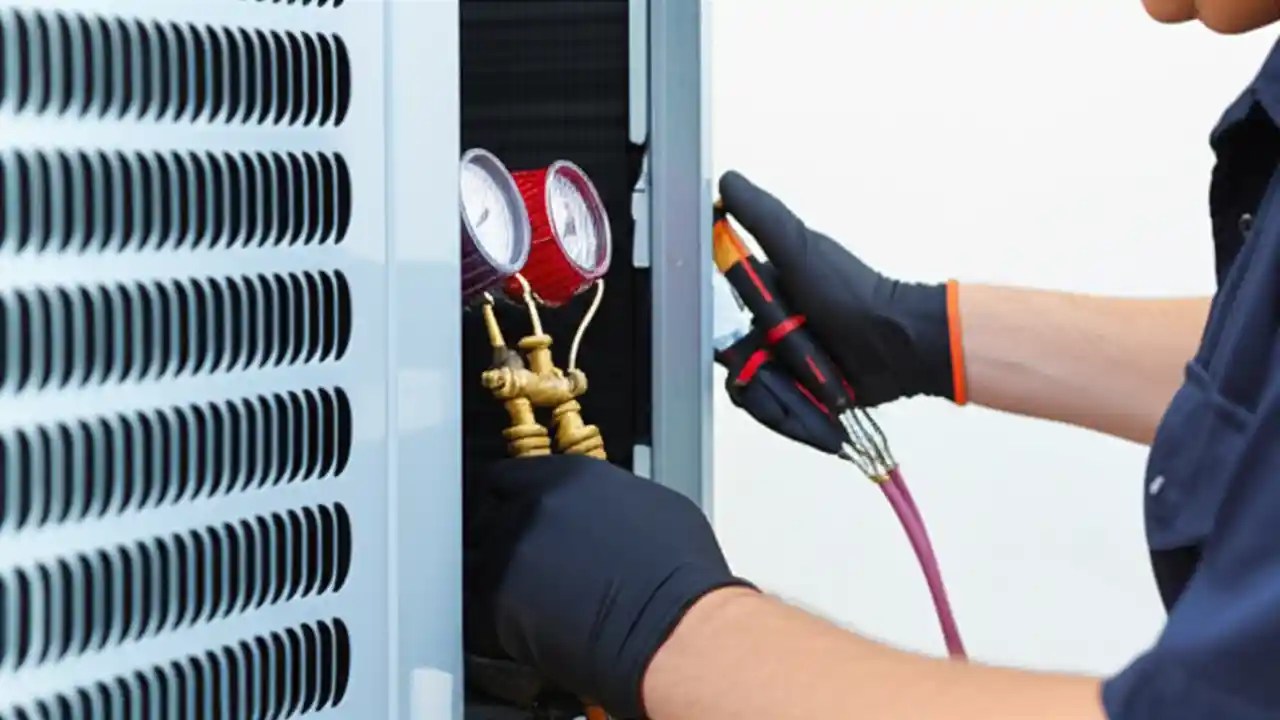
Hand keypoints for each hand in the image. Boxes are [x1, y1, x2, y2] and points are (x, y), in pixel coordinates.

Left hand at [464, 455, 754, 717]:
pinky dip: (496, 621)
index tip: (510, 510)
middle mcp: (532, 507)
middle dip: (498, 537)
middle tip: (522, 562)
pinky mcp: (498, 603)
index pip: (505, 475)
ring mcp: (511, 554)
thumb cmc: (678, 577)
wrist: (671, 629)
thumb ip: (607, 499)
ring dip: (495, 579)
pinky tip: (529, 627)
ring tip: (528, 600)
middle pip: (485, 515)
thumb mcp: (654, 507)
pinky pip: (477, 609)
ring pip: (477, 562)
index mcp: (567, 477)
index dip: (508, 498)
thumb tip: (601, 508)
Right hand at [718, 171, 962, 405]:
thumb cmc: (855, 295)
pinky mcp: (797, 389)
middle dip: (770, 377)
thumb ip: (761, 218)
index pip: (719, 323)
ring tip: (820, 392)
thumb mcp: (800, 248)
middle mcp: (767, 325)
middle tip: (802, 368)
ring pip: (756, 394)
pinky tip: (819, 418)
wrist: (901, 346)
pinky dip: (796, 418)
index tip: (759, 342)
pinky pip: (776, 412)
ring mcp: (782, 359)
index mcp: (761, 291)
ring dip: (786, 402)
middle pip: (739, 366)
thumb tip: (727, 182)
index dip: (733, 339)